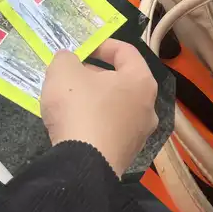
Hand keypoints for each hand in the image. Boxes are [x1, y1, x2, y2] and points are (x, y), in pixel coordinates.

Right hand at [41, 39, 157, 177]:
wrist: (82, 166)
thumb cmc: (80, 109)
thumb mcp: (64, 71)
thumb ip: (66, 58)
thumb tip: (69, 60)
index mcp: (142, 81)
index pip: (126, 51)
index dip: (102, 45)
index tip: (82, 49)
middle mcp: (148, 107)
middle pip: (121, 80)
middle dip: (95, 73)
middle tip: (72, 74)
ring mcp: (139, 134)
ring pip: (115, 106)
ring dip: (94, 98)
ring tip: (69, 99)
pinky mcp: (125, 156)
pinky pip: (110, 129)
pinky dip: (95, 121)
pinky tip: (74, 125)